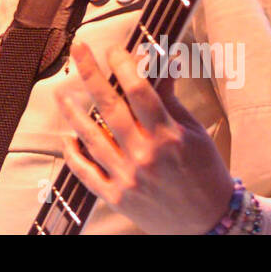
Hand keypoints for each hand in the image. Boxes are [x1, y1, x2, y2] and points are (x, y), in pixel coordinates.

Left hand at [56, 40, 234, 233]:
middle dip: (91, 73)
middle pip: (110, 107)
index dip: (125, 65)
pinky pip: (87, 174)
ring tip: (60, 93)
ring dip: (73, 113)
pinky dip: (74, 155)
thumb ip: (170, 99)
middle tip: (77, 48)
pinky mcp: (117, 198)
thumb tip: (160, 61)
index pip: (140, 91)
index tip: (114, 49)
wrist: (210, 223)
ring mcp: (128, 178)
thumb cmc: (205, 172)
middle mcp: (145, 156)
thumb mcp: (194, 132)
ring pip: (92, 137)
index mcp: (168, 136)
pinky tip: (66, 138)